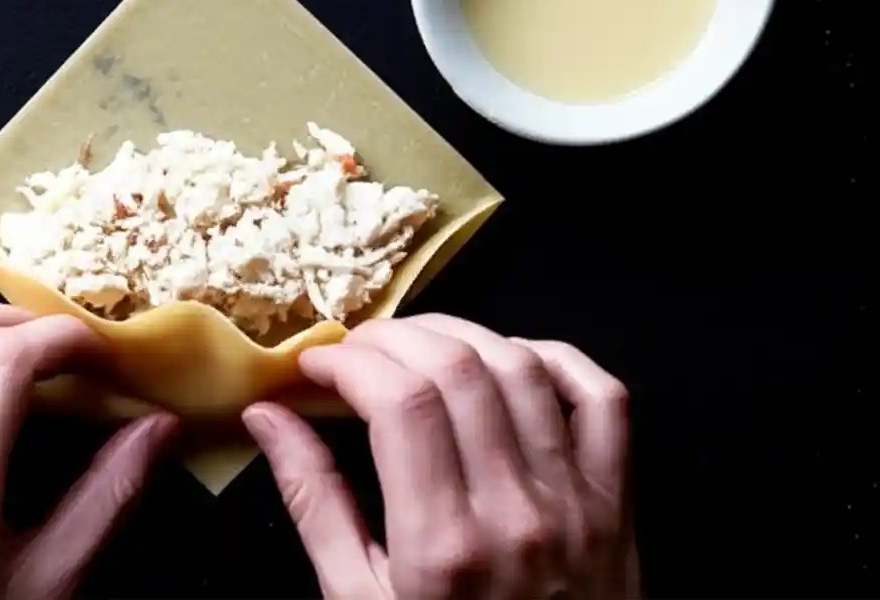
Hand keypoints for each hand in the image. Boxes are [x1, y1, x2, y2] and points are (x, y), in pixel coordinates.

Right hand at [243, 315, 637, 598]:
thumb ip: (313, 503)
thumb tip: (266, 416)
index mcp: (442, 544)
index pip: (400, 402)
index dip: (349, 362)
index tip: (316, 365)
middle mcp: (515, 512)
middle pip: (458, 370)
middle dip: (395, 338)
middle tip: (357, 350)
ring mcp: (574, 500)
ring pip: (521, 368)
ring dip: (460, 334)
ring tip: (415, 346)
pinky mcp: (613, 499)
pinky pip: (601, 397)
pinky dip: (555, 357)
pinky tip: (507, 358)